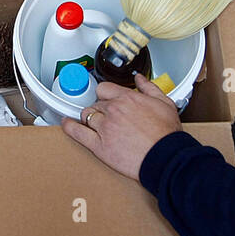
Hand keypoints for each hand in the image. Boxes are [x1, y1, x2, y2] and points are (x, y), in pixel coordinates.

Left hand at [61, 73, 181, 179]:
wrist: (166, 156)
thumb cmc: (167, 134)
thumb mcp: (165, 103)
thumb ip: (149, 87)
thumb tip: (140, 78)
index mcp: (128, 98)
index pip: (104, 89)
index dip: (105, 95)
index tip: (106, 99)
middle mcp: (114, 110)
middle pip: (95, 103)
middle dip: (99, 109)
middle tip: (106, 117)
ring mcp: (105, 127)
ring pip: (86, 116)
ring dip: (89, 118)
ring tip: (93, 124)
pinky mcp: (99, 146)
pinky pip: (78, 133)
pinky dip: (70, 127)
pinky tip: (67, 124)